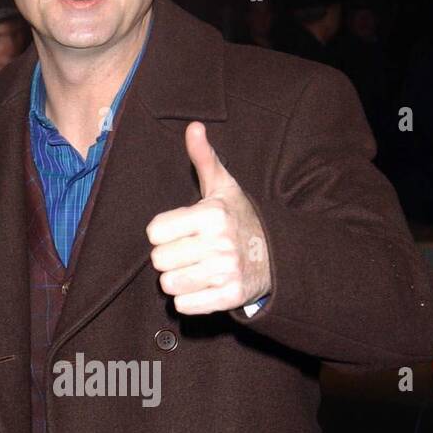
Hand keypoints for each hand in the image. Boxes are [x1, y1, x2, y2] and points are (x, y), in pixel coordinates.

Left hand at [146, 121, 270, 313]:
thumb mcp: (223, 187)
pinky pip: (184, 306)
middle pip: (159, 261)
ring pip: (169, 285)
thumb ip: (204, 159)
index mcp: (212, 215)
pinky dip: (188, 300)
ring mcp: (226, 272)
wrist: (277, 254)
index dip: (162, 233)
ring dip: (176, 280)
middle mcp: (219, 244)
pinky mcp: (230, 297)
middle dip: (168, 258)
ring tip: (193, 269)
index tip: (177, 232)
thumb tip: (193, 127)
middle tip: (186, 253)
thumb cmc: (240, 218)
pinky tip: (201, 286)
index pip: (155, 232)